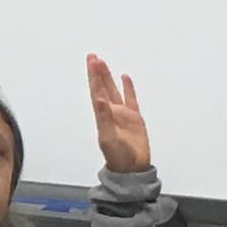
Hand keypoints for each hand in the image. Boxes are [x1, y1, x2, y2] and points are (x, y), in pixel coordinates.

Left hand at [85, 55, 151, 175]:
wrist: (132, 169)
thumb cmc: (117, 157)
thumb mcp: (108, 137)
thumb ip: (104, 118)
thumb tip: (99, 99)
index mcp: (103, 115)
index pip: (96, 91)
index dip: (93, 76)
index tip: (91, 61)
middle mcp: (111, 112)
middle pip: (102, 87)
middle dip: (97, 72)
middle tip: (93, 57)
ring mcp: (123, 114)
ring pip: (114, 90)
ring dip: (108, 77)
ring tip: (103, 63)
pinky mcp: (134, 118)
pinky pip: (130, 99)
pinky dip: (128, 88)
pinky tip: (125, 78)